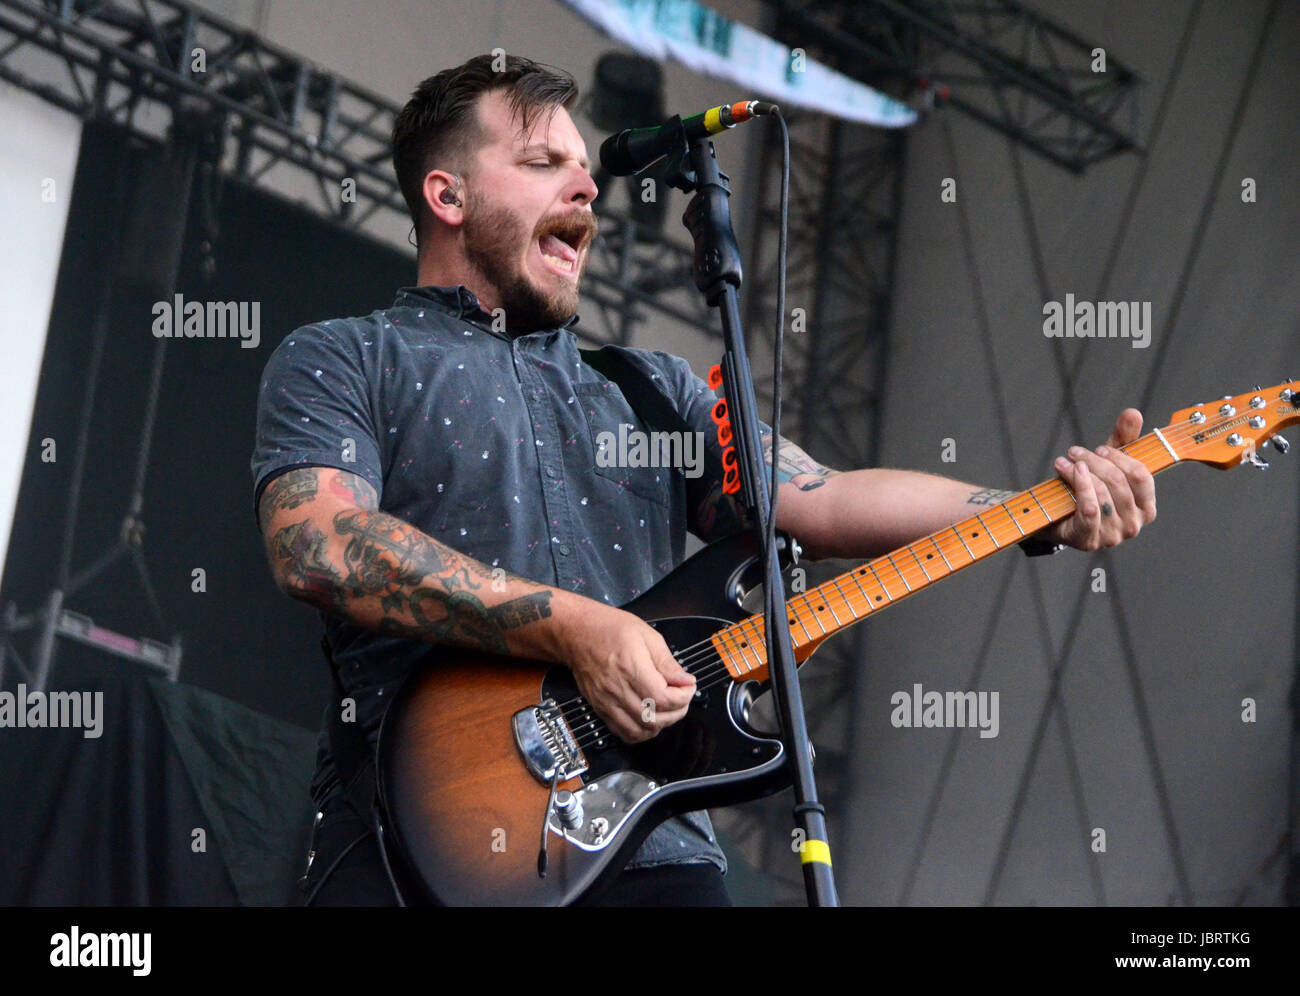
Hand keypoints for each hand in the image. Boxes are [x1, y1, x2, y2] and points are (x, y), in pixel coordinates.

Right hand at [554, 600, 695, 743]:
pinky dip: (640, 732)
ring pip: (639, 731)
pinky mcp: (600, 708)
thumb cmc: (607, 629)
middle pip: (653, 719)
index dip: (683, 697)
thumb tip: (685, 680)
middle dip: (676, 712)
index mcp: (631, 668)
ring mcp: (607, 702)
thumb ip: (667, 661)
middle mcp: (617, 689)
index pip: (664, 699)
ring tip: (667, 710)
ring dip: (660, 725)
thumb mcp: (646, 635)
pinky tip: (648, 719)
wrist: (576, 633)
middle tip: (681, 698)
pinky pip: (622, 732)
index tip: (688, 687)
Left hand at [1044, 408, 1156, 550]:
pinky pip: (1089, 509)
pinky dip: (1077, 486)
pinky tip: (1065, 472)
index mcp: (1146, 508)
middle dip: (1094, 461)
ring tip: (1064, 462)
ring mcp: (1113, 535)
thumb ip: (1123, 440)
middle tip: (1075, 452)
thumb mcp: (1107, 464)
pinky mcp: (1090, 540)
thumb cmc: (1087, 491)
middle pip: (1118, 482)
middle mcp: (1134, 525)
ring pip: (1101, 492)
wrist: (1055, 518)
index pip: (1141, 476)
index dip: (1119, 457)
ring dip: (1079, 471)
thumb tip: (1132, 413)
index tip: (1099, 448)